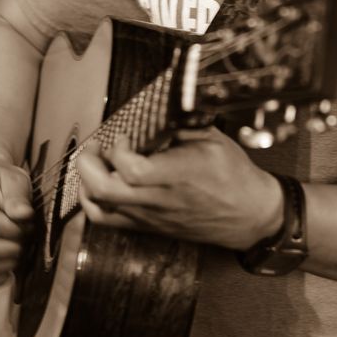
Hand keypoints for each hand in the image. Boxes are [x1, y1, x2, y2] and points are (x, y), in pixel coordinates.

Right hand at [0, 162, 35, 288]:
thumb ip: (18, 196)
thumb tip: (22, 214)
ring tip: (19, 248)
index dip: (15, 229)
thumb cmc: (3, 183)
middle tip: (25, 237)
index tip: (27, 222)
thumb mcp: (14, 180)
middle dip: (13, 248)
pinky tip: (12, 266)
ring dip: (8, 264)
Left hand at [76, 128, 283, 251]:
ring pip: (99, 206)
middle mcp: (160, 199)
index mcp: (180, 175)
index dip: (118, 149)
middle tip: (97, 146)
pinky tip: (98, 183)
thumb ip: (178, 126)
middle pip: (105, 190)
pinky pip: (106, 219)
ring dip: (88, 180)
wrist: (248, 215)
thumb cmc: (233, 177)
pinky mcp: (147, 226)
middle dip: (89, 163)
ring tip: (97, 162)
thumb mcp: (213, 139)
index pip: (132, 170)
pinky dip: (92, 201)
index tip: (125, 135)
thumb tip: (152, 110)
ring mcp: (150, 216)